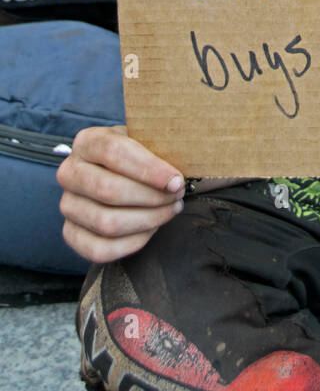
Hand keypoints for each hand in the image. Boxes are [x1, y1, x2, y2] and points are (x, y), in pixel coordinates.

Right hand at [57, 125, 185, 263]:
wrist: (121, 174)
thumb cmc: (140, 157)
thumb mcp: (147, 141)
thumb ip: (161, 148)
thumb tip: (180, 173)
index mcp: (87, 141)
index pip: (114, 152)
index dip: (148, 169)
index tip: (176, 180)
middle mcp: (69, 172)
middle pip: (109, 190)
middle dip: (151, 197)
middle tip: (177, 196)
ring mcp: (67, 205)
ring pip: (107, 222)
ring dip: (148, 219)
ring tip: (169, 210)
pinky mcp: (71, 234)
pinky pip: (101, 249)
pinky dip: (133, 242)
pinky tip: (152, 228)